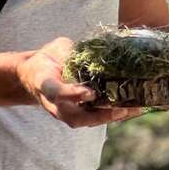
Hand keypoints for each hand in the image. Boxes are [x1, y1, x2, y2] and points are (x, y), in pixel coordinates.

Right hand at [16, 37, 140, 126]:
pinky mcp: (75, 112)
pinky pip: (93, 118)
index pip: (56, 92)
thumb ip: (72, 52)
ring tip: (133, 110)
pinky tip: (132, 109)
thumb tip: (95, 52)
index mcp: (44, 83)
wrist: (34, 74)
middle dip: (99, 115)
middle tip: (121, 108)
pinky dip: (112, 115)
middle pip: (74, 116)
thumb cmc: (49, 58)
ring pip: (86, 121)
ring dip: (110, 117)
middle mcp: (54, 103)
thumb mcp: (57, 48)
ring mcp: (64, 111)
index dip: (73, 94)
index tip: (90, 93)